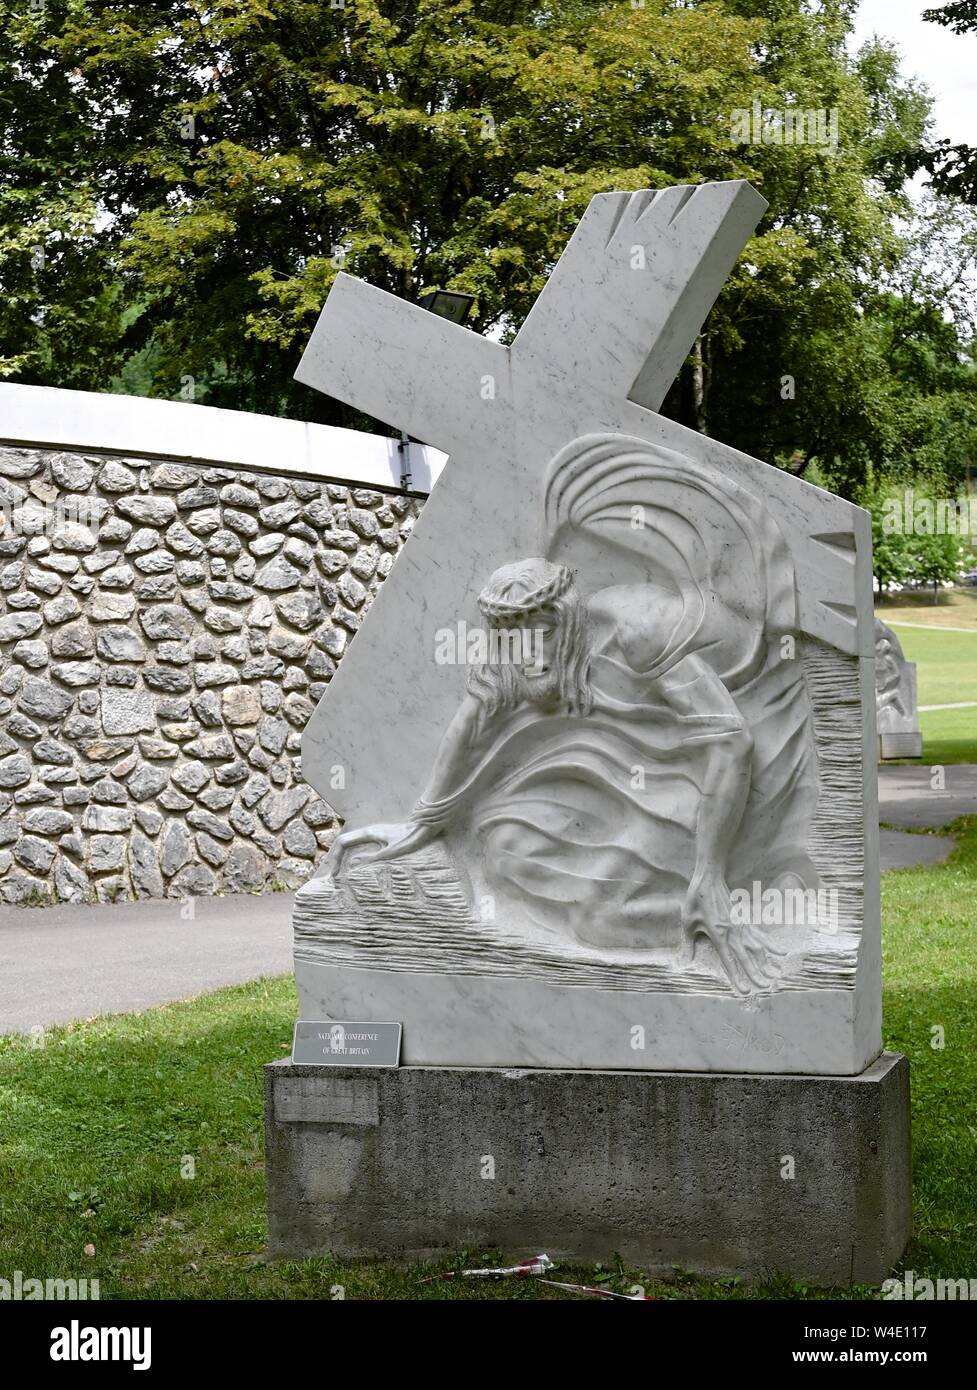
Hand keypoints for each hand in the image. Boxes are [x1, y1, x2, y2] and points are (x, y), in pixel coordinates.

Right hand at [327, 821, 434, 878]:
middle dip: (336, 858)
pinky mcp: (379, 838)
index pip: (343, 842)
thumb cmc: (410, 840)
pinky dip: (352, 856)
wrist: (424, 829)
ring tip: (340, 874)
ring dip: (343, 857)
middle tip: (335, 877)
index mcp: (368, 833)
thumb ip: (373, 858)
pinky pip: (359, 846)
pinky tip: (355, 867)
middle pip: (344, 843)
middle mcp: (368, 832)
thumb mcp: (392, 852)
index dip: (336, 857)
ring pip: (351, 844)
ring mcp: (373, 834)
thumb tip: (353, 863)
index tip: (335, 874)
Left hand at [681, 874, 777, 996]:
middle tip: (765, 987)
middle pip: (746, 957)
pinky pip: (760, 934)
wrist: (709, 879)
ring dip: (767, 961)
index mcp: (717, 935)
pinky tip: (781, 952)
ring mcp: (741, 925)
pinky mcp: (745, 919)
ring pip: (757, 947)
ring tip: (776, 975)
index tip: (745, 990)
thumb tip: (685, 963)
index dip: (736, 977)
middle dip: (756, 973)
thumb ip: (689, 944)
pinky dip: (771, 944)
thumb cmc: (696, 900)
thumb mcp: (688, 922)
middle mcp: (732, 932)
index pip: (728, 961)